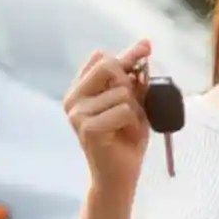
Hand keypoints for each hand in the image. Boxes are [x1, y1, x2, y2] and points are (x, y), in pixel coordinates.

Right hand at [64, 40, 152, 199]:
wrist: (120, 175)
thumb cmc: (126, 137)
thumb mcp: (133, 100)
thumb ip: (134, 74)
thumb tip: (145, 43)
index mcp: (79, 89)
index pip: (101, 57)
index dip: (126, 57)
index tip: (145, 53)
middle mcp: (72, 99)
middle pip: (108, 66)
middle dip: (129, 84)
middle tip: (131, 108)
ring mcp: (77, 114)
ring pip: (122, 92)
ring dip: (134, 111)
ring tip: (126, 128)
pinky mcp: (87, 129)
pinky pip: (124, 110)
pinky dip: (133, 123)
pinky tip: (124, 136)